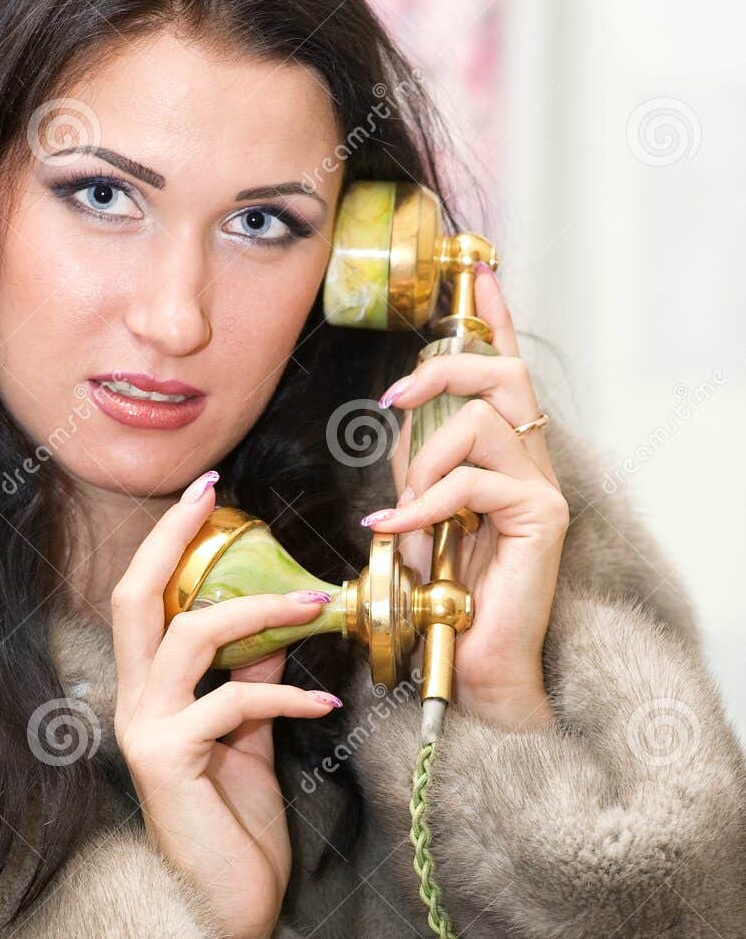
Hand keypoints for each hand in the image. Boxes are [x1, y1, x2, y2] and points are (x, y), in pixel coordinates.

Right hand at [110, 470, 343, 938]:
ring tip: (312, 605)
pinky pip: (230, 705)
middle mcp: (135, 706)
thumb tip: (276, 631)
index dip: (168, 545)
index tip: (207, 496)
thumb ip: (252, 685)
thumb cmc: (233, 834)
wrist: (225, 915)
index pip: (143, 601)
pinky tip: (323, 708)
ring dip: (255, 610)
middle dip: (174, 540)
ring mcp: (147, 734)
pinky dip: (284, 698)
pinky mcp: (170, 765)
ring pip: (188, 638)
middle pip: (136, 598)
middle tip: (215, 496)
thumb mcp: (248, 743)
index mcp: (149, 695)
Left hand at [361, 265, 569, 730]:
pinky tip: (399, 533)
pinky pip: (473, 482)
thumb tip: (401, 419)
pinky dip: (423, 505)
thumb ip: (416, 464)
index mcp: (504, 454)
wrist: (472, 665)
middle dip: (442, 369)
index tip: (481, 272)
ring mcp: (541, 489)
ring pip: (482, 423)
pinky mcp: (541, 519)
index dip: (495, 319)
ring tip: (406, 515)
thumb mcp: (418, 515)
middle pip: (503, 372)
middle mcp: (531, 462)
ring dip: (424, 464)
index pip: (506, 369)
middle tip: (397, 400)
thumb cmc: (445, 597)